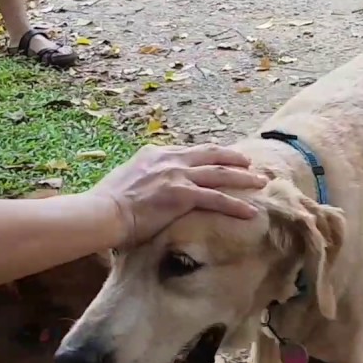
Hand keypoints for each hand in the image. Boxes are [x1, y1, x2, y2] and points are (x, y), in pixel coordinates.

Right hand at [87, 144, 266, 246]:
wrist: (101, 213)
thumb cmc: (108, 204)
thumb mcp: (127, 178)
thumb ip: (144, 177)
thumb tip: (148, 186)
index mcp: (155, 153)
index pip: (190, 150)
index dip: (210, 153)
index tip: (224, 156)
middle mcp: (169, 160)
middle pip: (211, 154)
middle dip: (234, 159)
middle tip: (250, 163)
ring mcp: (177, 176)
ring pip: (220, 174)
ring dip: (244, 178)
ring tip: (261, 182)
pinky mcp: (182, 195)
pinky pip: (216, 199)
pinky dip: (236, 205)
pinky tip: (251, 211)